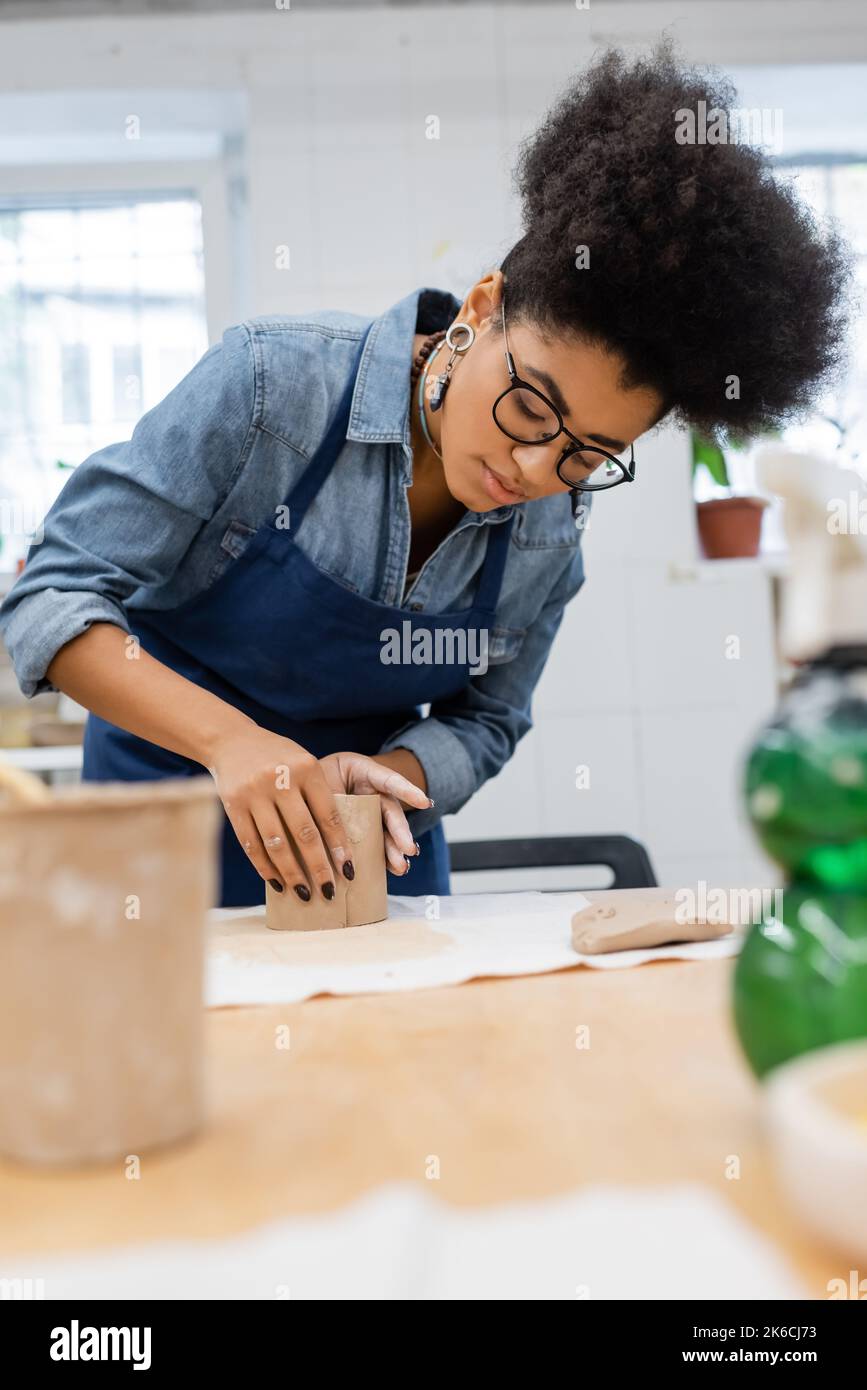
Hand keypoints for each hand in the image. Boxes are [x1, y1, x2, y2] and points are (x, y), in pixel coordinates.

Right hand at [208, 723, 354, 901]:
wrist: (231, 740)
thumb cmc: (278, 757)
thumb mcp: (303, 764)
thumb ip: (318, 795)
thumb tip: (336, 845)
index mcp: (306, 768)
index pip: (328, 814)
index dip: (340, 846)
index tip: (349, 871)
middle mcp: (281, 779)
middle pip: (304, 834)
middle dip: (318, 867)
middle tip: (328, 891)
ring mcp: (254, 793)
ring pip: (276, 843)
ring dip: (291, 873)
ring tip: (304, 893)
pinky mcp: (233, 804)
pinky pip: (251, 843)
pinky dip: (265, 867)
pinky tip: (277, 881)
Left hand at [318, 750, 431, 876]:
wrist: (310, 783)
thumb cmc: (317, 776)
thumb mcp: (318, 780)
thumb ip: (326, 800)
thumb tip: (324, 832)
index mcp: (361, 770)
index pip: (387, 779)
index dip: (406, 790)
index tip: (424, 803)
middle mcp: (372, 790)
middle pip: (389, 810)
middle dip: (400, 831)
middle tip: (408, 849)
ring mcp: (371, 809)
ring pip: (386, 829)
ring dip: (394, 849)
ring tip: (401, 867)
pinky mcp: (367, 827)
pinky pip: (377, 841)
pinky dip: (384, 856)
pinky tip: (392, 869)